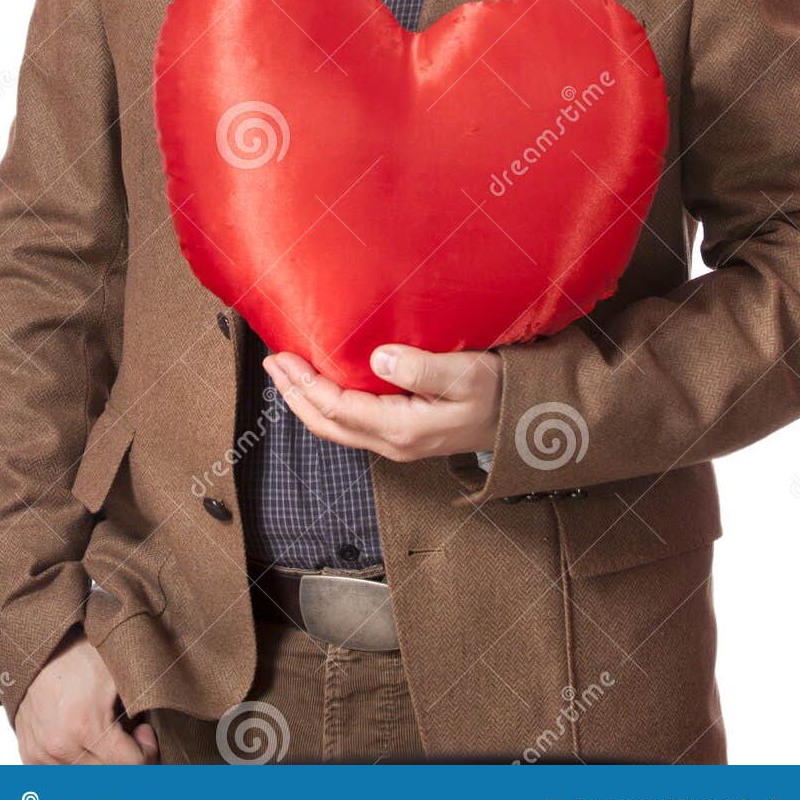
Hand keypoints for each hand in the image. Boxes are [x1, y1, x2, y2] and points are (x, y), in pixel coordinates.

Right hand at [15, 628, 158, 763]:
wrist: (40, 646)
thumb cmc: (80, 654)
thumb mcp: (119, 672)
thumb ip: (141, 703)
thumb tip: (149, 732)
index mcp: (86, 727)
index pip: (131, 765)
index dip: (147, 750)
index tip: (145, 732)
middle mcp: (61, 747)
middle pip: (109, 777)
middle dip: (126, 760)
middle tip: (129, 734)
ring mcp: (42, 755)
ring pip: (85, 781)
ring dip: (102, 765)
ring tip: (105, 736)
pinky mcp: (30, 756)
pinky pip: (60, 777)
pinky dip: (77, 767)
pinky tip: (84, 745)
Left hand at [262, 343, 502, 461]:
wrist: (528, 419)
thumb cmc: (500, 392)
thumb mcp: (466, 375)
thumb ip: (421, 368)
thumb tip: (378, 358)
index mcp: (402, 429)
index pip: (337, 408)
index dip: (304, 383)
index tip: (283, 356)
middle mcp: (393, 443)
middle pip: (327, 424)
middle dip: (294, 395)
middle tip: (272, 363)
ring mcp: (397, 443)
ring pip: (336, 427)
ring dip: (307, 401)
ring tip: (288, 373)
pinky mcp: (403, 435)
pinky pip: (352, 423)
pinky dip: (328, 404)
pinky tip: (325, 383)